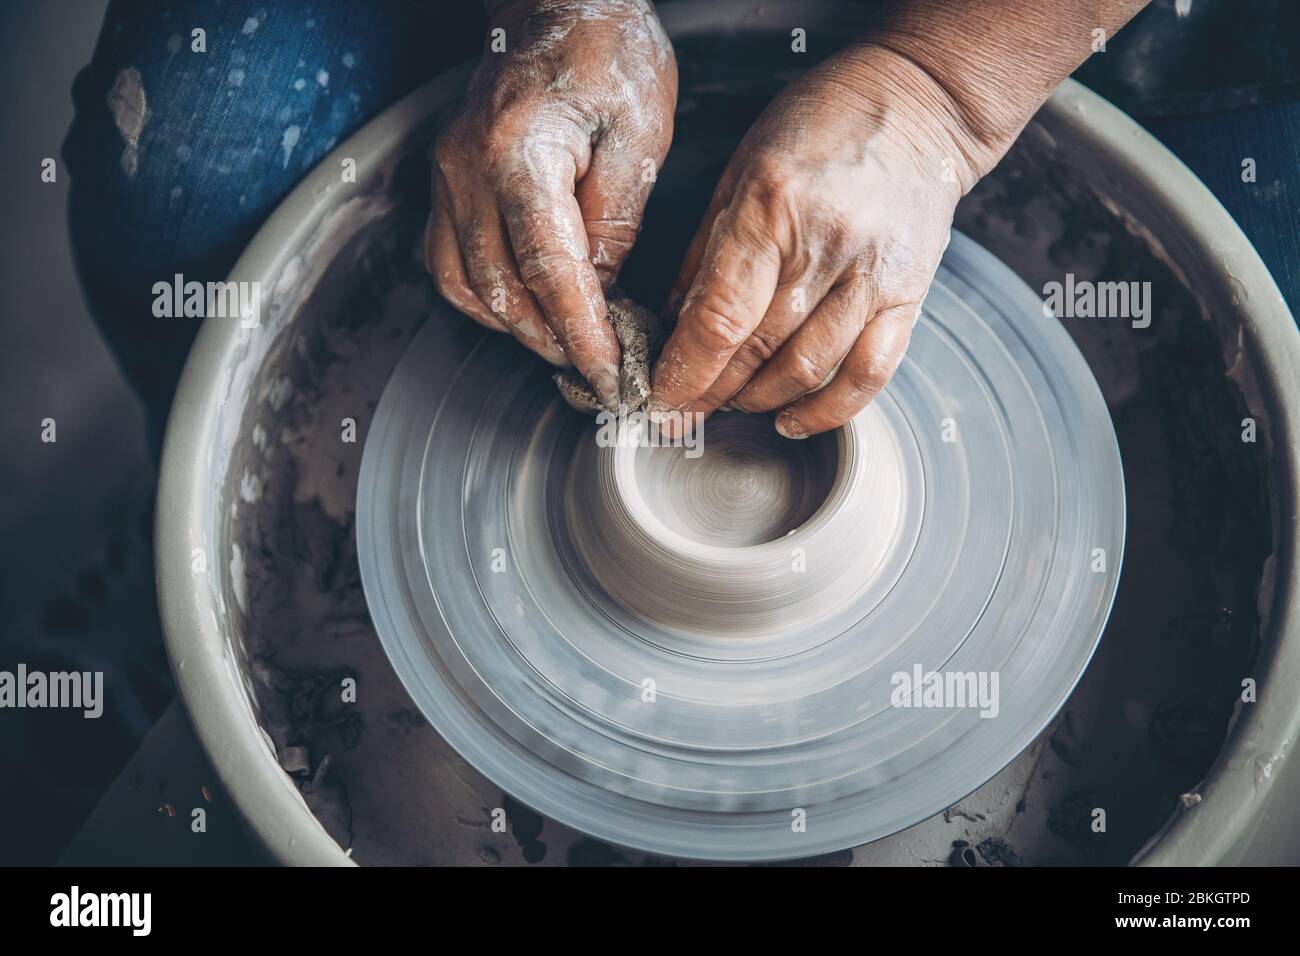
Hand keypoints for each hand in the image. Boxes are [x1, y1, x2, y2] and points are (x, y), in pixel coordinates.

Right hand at [426, 0, 676, 408]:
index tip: (608, 372)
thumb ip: (616, 219)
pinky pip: (450, 263)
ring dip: (516, 327)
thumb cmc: (608, 55)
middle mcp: (465, 170)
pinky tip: (527, 309)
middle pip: (498, 289)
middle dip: (551, 340)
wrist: (560, 4)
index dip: (579, 332)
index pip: (546, 269)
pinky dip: (487, 299)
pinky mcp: (445, 183)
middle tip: (600, 368)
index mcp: (518, 153)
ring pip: (464, 286)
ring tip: (568, 344)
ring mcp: (446, 177)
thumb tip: (601, 294)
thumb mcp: (639, 135)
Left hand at [649, 45, 999, 437]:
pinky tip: (793, 420)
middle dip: (712, 394)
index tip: (662, 396)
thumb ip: (705, 254)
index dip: (686, 372)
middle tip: (685, 409)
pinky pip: (870, 374)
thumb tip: (670, 326)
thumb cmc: (820, 127)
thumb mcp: (740, 171)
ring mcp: (872, 274)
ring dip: (760, 402)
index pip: (719, 318)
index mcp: (771, 207)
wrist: (921, 104)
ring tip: (732, 404)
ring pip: (808, 371)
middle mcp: (825, 244)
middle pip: (758, 351)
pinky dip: (828, 410)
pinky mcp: (908, 295)